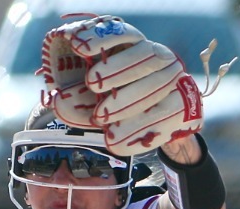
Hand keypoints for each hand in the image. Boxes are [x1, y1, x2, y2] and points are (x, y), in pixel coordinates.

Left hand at [44, 16, 210, 156]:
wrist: (161, 122)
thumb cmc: (122, 105)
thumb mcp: (99, 95)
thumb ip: (80, 96)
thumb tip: (55, 100)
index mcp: (138, 48)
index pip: (124, 34)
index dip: (103, 38)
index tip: (78, 45)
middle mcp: (160, 59)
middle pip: (144, 55)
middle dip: (116, 69)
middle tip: (92, 82)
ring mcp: (175, 80)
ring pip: (157, 84)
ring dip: (127, 100)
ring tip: (101, 116)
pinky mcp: (184, 105)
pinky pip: (165, 115)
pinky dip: (139, 129)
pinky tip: (117, 142)